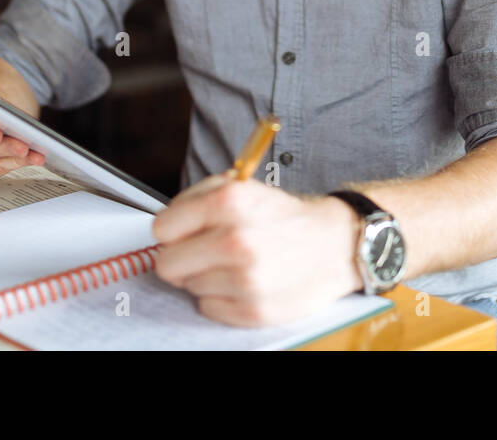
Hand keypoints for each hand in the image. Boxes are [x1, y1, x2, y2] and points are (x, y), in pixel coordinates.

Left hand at [151, 174, 360, 326]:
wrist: (334, 244)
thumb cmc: (284, 217)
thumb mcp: (242, 186)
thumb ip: (197, 200)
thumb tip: (163, 229)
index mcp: (229, 201)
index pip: (161, 229)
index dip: (172, 231)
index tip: (183, 233)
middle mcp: (235, 240)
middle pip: (166, 265)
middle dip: (181, 258)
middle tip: (203, 252)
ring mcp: (245, 279)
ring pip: (189, 287)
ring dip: (206, 277)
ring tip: (237, 264)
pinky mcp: (253, 310)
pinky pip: (208, 308)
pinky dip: (221, 298)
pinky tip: (245, 282)